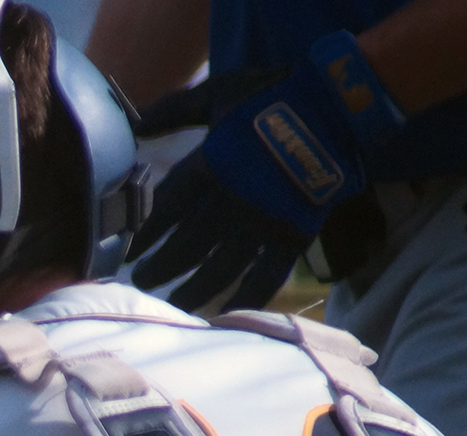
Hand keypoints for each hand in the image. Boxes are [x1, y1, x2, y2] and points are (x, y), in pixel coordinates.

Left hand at [129, 32, 405, 312]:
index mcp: (209, 165)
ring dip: (194, 289)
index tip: (127, 250)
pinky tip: (227, 312)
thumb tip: (134, 124)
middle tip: (142, 282)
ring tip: (175, 303)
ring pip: (219, 269)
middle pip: (185, 246)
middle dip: (161, 267)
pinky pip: (267, 276)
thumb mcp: (218, 93)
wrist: (339, 104)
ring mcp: (264, 221)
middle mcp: (231, 199)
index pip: (166, 209)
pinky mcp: (295, 233)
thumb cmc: (274, 94)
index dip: (145, 233)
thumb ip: (173, 110)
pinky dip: (246, 297)